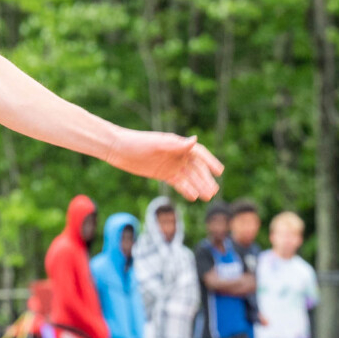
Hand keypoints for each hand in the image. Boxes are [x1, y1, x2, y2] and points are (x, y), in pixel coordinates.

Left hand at [107, 129, 222, 200]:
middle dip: (206, 179)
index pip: (199, 154)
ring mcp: (171, 165)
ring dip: (199, 186)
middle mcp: (177, 155)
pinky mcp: (163, 174)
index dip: (210, 162)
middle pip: (196, 168)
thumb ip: (176, 145)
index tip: (220, 172)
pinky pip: (178, 183)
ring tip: (208, 196)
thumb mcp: (157, 144)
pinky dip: (186, 189)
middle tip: (214, 191)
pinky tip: (193, 197)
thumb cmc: (137, 142)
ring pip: (189, 177)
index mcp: (178, 144)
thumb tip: (195, 140)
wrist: (118, 149)